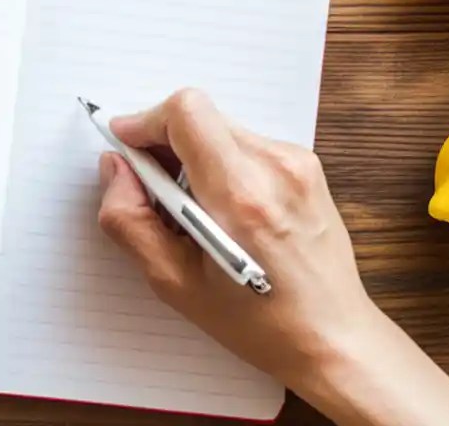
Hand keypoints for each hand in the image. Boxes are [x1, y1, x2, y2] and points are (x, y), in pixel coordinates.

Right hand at [96, 88, 376, 388]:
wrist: (332, 336)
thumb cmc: (259, 322)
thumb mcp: (174, 282)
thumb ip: (130, 219)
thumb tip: (115, 168)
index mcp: (240, 196)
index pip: (186, 112)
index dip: (146, 122)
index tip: (127, 146)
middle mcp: (275, 167)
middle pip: (200, 117)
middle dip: (165, 144)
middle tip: (156, 191)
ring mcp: (297, 163)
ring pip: (221, 129)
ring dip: (193, 156)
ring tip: (192, 210)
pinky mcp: (306, 167)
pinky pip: (246, 144)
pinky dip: (221, 165)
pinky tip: (222, 210)